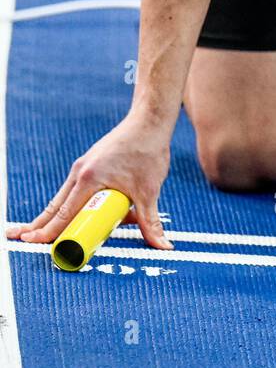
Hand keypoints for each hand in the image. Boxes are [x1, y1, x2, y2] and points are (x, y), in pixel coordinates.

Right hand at [5, 112, 172, 251]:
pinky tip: (77, 215)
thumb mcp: (149, 191)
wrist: (150, 120)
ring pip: (64, 197)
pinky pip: (76, 189)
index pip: (63, 213)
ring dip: (55, 215)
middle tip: (20, 238)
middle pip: (55, 206)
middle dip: (40, 224)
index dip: (48, 231)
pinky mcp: (90, 164)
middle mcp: (80, 172)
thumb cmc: (148, 151)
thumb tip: (164, 246)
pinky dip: (73, 204)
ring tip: (37, 231)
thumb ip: (151, 221)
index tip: (32, 242)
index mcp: (89, 178)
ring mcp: (83, 166)